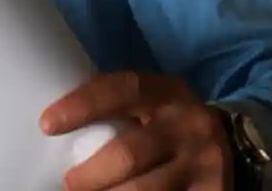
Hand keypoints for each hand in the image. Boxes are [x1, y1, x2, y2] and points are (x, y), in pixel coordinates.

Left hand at [40, 72, 230, 190]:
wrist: (225, 144)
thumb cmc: (163, 121)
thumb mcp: (148, 102)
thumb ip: (114, 106)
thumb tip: (54, 122)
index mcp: (165, 91)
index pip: (121, 90)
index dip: (82, 105)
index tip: (47, 124)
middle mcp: (188, 123)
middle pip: (129, 153)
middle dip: (91, 173)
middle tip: (69, 183)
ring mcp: (204, 162)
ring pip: (146, 189)